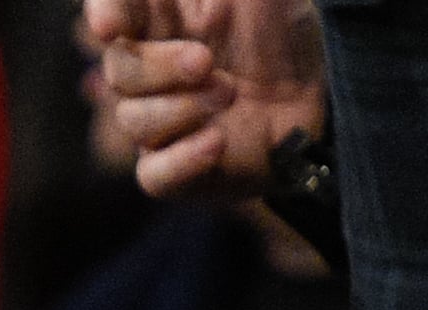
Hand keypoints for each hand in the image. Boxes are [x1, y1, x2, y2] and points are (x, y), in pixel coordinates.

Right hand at [84, 0, 322, 200]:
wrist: (323, 101)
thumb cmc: (286, 37)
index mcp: (165, 25)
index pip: (115, 12)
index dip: (106, 12)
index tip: (110, 25)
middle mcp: (153, 75)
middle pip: (118, 71)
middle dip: (158, 68)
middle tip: (208, 64)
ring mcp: (160, 125)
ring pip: (133, 121)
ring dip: (182, 110)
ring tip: (231, 98)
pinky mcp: (174, 171)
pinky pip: (154, 174)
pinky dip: (183, 159)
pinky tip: (217, 143)